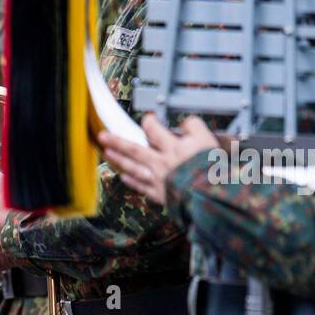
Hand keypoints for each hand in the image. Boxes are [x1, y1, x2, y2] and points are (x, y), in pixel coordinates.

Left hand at [98, 114, 218, 204]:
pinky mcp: (160, 194)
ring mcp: (157, 180)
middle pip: (134, 150)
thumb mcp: (208, 140)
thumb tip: (185, 121)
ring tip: (107, 153)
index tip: (147, 119)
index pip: (154, 130)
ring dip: (119, 160)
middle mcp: (160, 163)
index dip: (149, 122)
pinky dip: (131, 181)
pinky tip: (123, 176)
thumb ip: (195, 127)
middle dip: (117, 141)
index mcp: (172, 148)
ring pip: (133, 168)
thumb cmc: (211, 170)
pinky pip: (141, 186)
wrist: (210, 196)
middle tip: (103, 136)